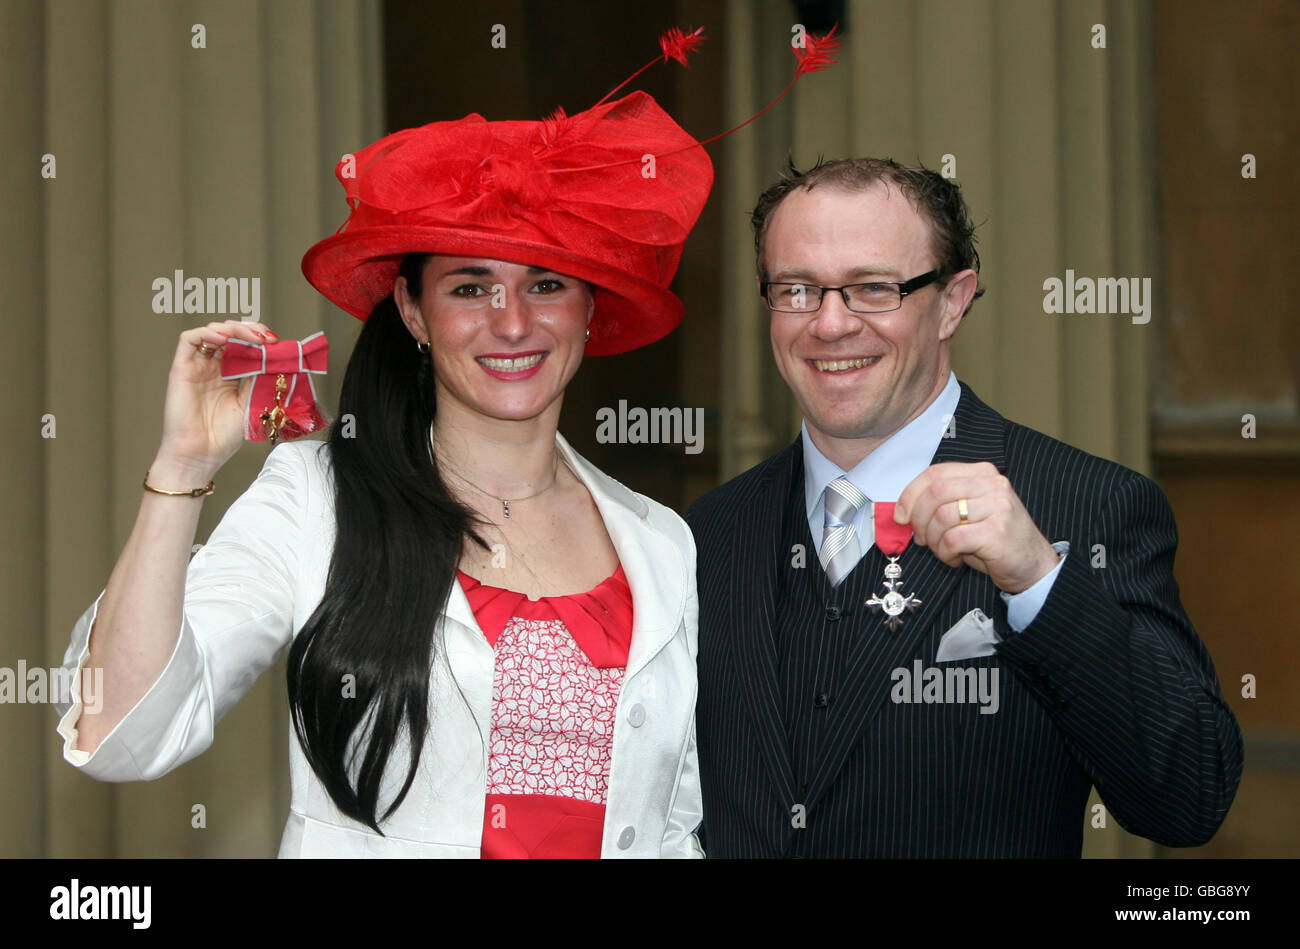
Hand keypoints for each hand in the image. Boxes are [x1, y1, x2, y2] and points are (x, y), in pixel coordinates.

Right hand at [157, 319, 278, 473]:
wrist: (200, 455)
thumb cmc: (224, 436)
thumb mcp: (251, 402)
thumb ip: (260, 379)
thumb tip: (278, 359)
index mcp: (231, 375)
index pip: (245, 345)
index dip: (260, 338)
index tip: (277, 343)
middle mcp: (213, 367)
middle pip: (231, 334)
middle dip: (251, 330)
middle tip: (267, 337)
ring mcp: (197, 366)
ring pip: (213, 332)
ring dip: (234, 328)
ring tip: (253, 337)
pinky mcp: (181, 368)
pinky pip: (189, 340)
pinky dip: (207, 333)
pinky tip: (225, 339)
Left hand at [895, 462, 1058, 593]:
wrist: (1032, 565)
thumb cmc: (994, 540)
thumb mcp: (967, 512)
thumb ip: (941, 503)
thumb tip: (904, 510)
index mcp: (982, 473)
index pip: (935, 473)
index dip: (910, 494)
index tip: (901, 515)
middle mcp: (992, 484)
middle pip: (935, 492)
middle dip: (919, 519)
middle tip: (922, 538)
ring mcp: (998, 506)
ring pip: (942, 516)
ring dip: (934, 539)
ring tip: (944, 550)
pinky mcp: (997, 531)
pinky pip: (953, 539)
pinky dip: (945, 553)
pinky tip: (955, 558)